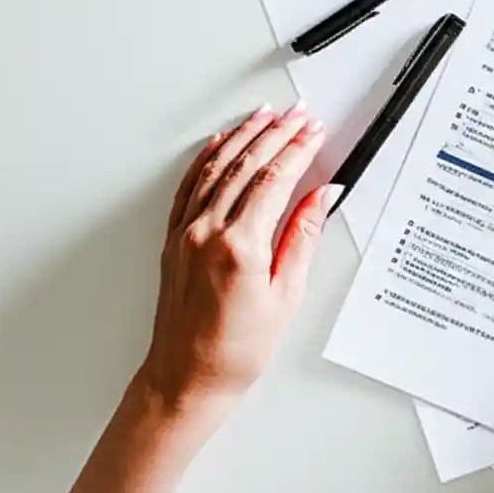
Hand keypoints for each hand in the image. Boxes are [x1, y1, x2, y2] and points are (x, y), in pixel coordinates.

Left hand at [142, 102, 339, 408]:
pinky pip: (190, 186)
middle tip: (299, 116)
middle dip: (276, 134)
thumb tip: (320, 198)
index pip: (275, 180)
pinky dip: (207, 159)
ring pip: (217, 168)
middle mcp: (207, 232)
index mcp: (240, 246)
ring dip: (243, 137)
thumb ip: (302, 238)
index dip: (299, 150)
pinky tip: (220, 144)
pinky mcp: (174, 239)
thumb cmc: (235, 349)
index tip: (315, 133)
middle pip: (246, 165)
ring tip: (265, 116)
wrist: (187, 376)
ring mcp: (186, 233)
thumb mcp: (286, 295)